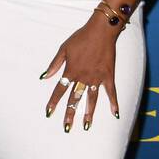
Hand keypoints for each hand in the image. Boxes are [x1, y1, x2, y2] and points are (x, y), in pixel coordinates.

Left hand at [40, 12, 121, 131]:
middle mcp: (83, 77)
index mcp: (71, 71)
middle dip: (70, 114)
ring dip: (88, 113)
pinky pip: (111, 92)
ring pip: (91, 99)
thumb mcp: (63, 49)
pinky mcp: (109, 76)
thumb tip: (43, 76)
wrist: (101, 31)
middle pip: (74, 99)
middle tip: (66, 128)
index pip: (59, 90)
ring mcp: (97, 78)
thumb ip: (54, 64)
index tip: (48, 113)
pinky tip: (115, 114)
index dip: (53, 102)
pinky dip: (114, 103)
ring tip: (86, 126)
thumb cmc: (80, 38)